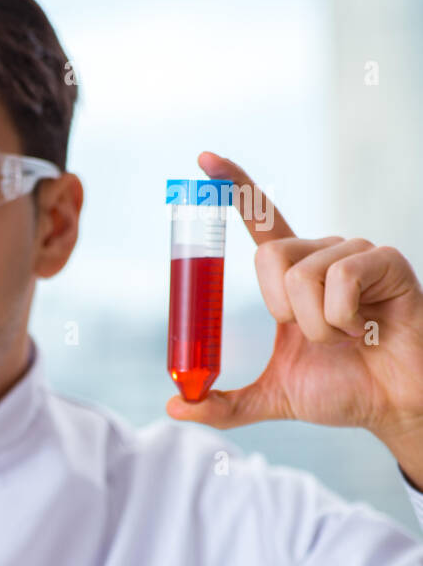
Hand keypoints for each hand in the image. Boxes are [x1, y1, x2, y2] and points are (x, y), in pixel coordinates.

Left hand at [166, 153, 422, 467]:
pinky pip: (340, 279)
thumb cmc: (343, 389)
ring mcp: (355, 253)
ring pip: (303, 275)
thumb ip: (224, 405)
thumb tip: (174, 407)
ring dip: (316, 325)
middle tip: (311, 335)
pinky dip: (343, 317)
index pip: (259, 218)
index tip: (204, 157)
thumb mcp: (273, 397)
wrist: (391, 404)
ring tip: (345, 336)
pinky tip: (367, 329)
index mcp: (292, 273)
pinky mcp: (386, 260)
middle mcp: (321, 253)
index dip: (234, 185)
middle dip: (281, 309)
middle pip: (270, 256)